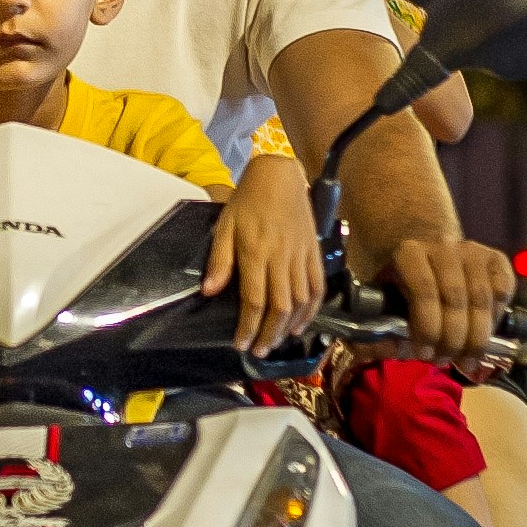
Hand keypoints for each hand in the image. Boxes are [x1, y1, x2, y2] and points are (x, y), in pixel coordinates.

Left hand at [200, 155, 324, 353]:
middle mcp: (281, 257)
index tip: (241, 344)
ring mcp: (301, 255)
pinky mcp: (314, 251)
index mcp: (256, 252)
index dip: (248, 326)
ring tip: (277, 341)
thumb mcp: (225, 226)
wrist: (280, 175)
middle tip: (260, 351)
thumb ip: (220, 260)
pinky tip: (301, 323)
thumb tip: (209, 291)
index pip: (254, 300)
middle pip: (279, 306)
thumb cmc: (247, 200)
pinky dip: (312, 309)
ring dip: (289, 326)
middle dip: (269, 334)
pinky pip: (317, 286)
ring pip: (300, 300)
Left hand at [380, 235, 513, 362]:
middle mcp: (443, 246)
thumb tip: (384, 350)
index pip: (424, 291)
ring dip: (475, 337)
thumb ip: (385, 330)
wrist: (432, 259)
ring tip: (466, 360)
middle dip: (452, 339)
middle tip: (446, 361)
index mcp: (410, 254)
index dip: (427, 327)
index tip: (425, 355)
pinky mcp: (496, 258)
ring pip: (481, 299)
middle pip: (455, 298)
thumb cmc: (407, 289)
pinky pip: (503, 291)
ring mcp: (473, 250)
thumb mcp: (388, 306)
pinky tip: (484, 336)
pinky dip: (495, 319)